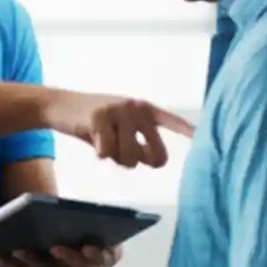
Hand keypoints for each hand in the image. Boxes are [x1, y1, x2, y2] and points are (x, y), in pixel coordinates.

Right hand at [41, 91, 193, 167]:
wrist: (59, 105)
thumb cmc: (94, 123)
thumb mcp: (120, 129)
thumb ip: (138, 143)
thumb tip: (154, 161)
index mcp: (146, 110)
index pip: (174, 123)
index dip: (191, 133)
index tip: (207, 141)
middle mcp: (137, 107)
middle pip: (156, 155)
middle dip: (141, 162)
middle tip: (123, 154)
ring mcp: (119, 110)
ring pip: (129, 158)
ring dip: (115, 159)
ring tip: (104, 142)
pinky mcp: (99, 117)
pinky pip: (106, 153)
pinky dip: (99, 153)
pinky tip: (91, 138)